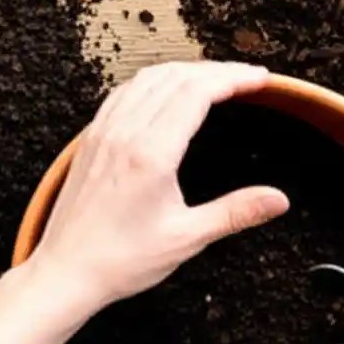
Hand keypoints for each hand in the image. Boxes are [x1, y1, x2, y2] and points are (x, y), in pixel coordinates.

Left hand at [24, 61, 290, 315]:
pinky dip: (152, 81)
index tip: (259, 78)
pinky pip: (123, 92)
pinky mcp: (91, 140)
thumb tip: (278, 200)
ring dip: (185, 71)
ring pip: (147, 78)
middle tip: (247, 78)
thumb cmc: (120, 260)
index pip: (197, 92)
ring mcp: (104, 133)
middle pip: (176, 77)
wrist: (66, 272)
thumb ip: (235, 213)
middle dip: (217, 71)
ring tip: (214, 79)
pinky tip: (164, 91)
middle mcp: (125, 134)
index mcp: (151, 153)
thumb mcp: (187, 238)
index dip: (233, 78)